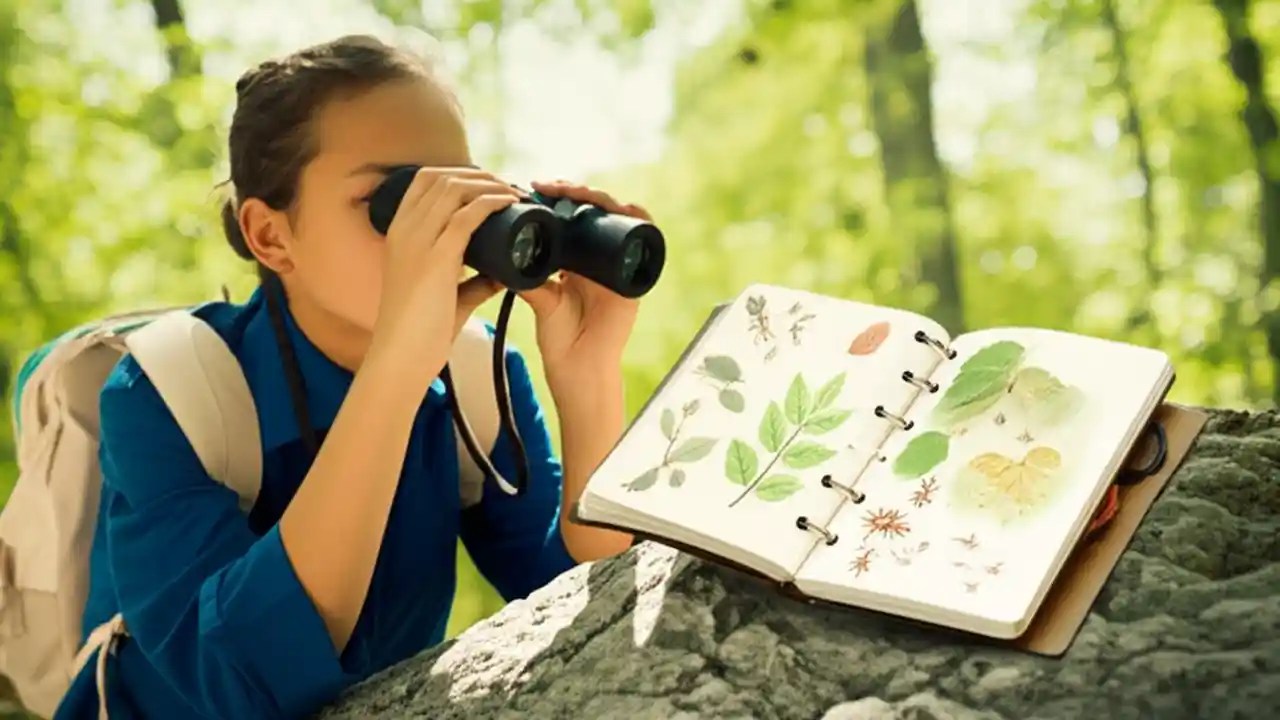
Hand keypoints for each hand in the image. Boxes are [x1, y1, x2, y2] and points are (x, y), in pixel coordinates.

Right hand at [367, 168, 521, 389]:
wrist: (401, 358)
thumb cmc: (421, 333)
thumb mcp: (446, 297)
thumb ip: (472, 284)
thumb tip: (502, 274)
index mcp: (399, 233)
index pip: (424, 181)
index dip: (459, 174)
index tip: (488, 186)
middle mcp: (404, 230)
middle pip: (441, 176)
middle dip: (479, 175)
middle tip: (507, 187)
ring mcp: (417, 241)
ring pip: (455, 188)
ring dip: (489, 184)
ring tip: (513, 193)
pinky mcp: (436, 257)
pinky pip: (468, 214)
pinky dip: (492, 202)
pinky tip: (510, 203)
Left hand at [517, 180, 649, 393]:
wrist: (580, 366)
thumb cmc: (560, 338)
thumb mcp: (539, 298)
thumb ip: (524, 277)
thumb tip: (498, 255)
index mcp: (577, 258)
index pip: (572, 215)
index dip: (558, 196)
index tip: (535, 186)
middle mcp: (600, 256)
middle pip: (596, 210)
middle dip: (576, 191)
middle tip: (552, 186)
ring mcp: (620, 263)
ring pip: (619, 216)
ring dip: (601, 198)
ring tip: (577, 193)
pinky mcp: (636, 275)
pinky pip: (646, 238)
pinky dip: (639, 218)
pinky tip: (623, 206)